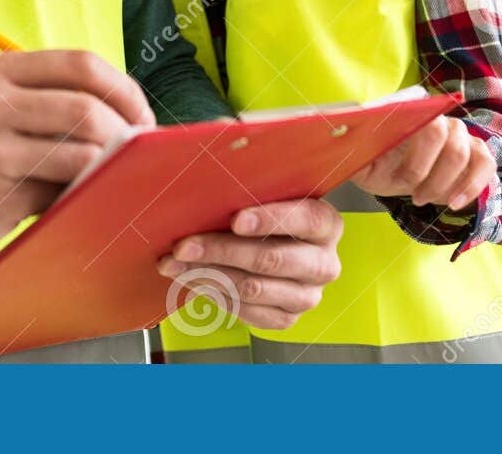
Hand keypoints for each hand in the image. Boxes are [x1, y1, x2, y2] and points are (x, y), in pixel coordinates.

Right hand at [0, 50, 153, 261]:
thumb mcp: (1, 106)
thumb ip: (53, 101)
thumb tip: (132, 118)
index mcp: (1, 69)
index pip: (81, 64)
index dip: (124, 89)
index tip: (142, 115)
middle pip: (87, 107)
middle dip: (125, 132)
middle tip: (137, 151)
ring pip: (81, 149)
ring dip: (110, 165)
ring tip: (114, 173)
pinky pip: (64, 186)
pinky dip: (86, 191)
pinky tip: (85, 195)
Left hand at [158, 197, 342, 330]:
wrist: (272, 249)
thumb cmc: (263, 215)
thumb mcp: (265, 196)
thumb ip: (247, 189)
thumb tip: (201, 182)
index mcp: (326, 224)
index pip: (306, 219)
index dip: (271, 219)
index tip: (236, 220)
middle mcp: (323, 263)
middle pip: (271, 259)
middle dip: (221, 250)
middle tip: (184, 245)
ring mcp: (307, 295)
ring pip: (254, 288)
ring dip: (208, 274)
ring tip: (175, 263)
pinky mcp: (286, 318)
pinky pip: (247, 312)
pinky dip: (214, 294)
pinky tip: (193, 278)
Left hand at [349, 115, 493, 212]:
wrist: (393, 170)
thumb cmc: (376, 164)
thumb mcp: (360, 161)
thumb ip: (355, 151)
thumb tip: (344, 141)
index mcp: (411, 114)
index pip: (427, 123)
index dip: (420, 158)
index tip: (404, 182)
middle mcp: (439, 118)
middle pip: (451, 143)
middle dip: (433, 178)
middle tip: (414, 198)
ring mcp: (460, 133)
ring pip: (469, 155)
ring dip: (448, 185)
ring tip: (425, 200)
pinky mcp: (476, 151)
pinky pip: (486, 165)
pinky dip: (472, 187)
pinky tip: (453, 204)